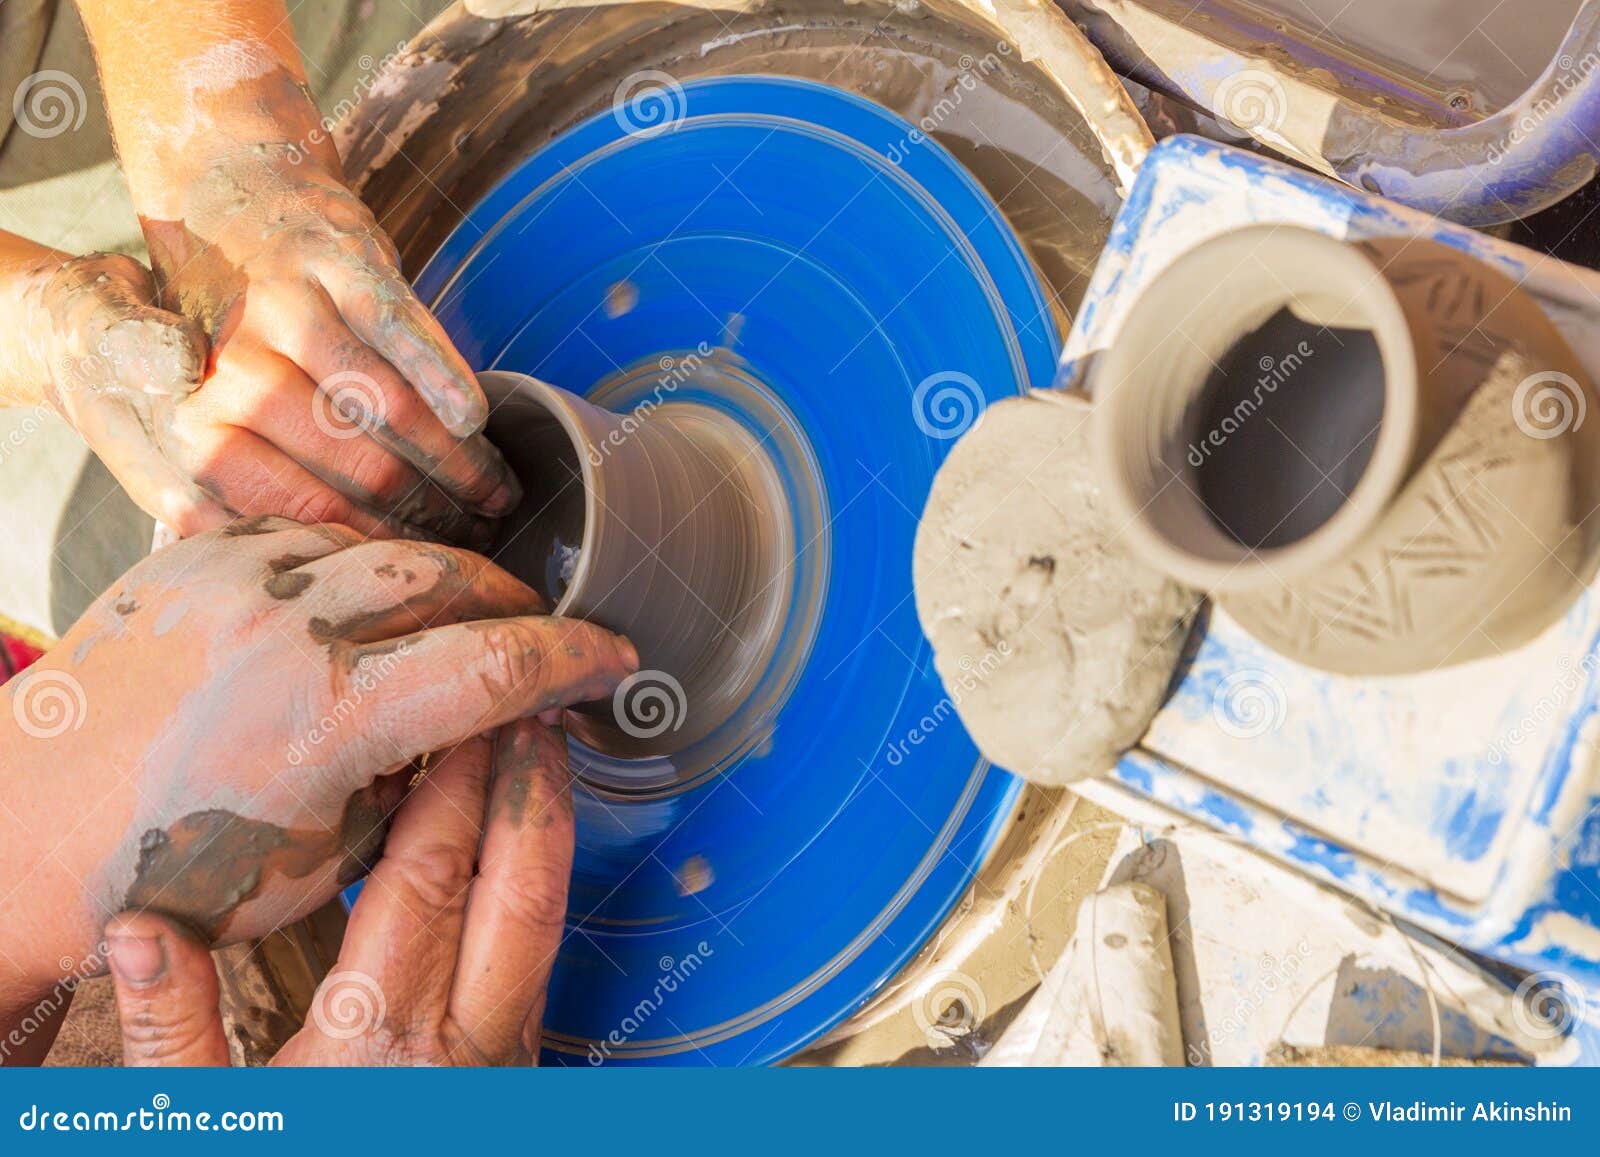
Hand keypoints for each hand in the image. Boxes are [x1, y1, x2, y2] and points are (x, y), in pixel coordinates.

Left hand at [0, 518, 634, 1015]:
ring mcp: (232, 578)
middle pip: (457, 578)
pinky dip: (359, 566)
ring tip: (465, 616)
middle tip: (542, 641)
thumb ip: (423, 776)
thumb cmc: (171, 869)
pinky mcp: (191, 556)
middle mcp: (285, 628)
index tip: (616, 660)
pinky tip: (367, 606)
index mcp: (327, 719)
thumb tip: (491, 725)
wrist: (22, 834)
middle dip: (518, 607)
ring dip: (448, 579)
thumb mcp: (327, 853)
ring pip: (390, 545)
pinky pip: (311, 536)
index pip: (499, 664)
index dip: (578, 660)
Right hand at [105, 719, 574, 1065]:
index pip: (431, 880)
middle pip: (519, 888)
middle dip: (529, 790)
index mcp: (381, 1041)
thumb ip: (172, 1031)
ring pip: (545, 924)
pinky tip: (519, 857)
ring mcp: (501, 1063)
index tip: (462, 718)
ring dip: (547, 835)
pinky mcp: (514, 1076)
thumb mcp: (207, 1123)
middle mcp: (462, 1045)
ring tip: (541, 760)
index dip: (453, 789)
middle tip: (535, 708)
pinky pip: (538, 964)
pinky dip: (535, 894)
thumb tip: (138, 930)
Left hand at [137, 146, 517, 544]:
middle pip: (354, 467)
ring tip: (496, 495)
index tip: (421, 568)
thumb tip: (336, 574)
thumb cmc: (236, 336)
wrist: (232, 202)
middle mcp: (231, 368)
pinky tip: (476, 421)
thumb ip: (255, 491)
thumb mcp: (216, 419)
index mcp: (195, 425)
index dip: (374, 546)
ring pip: (387, 408)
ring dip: (454, 462)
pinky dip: (443, 377)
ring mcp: (285, 309)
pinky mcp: (337, 263)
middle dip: (427, 515)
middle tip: (474, 541)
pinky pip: (399, 331)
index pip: (302, 509)